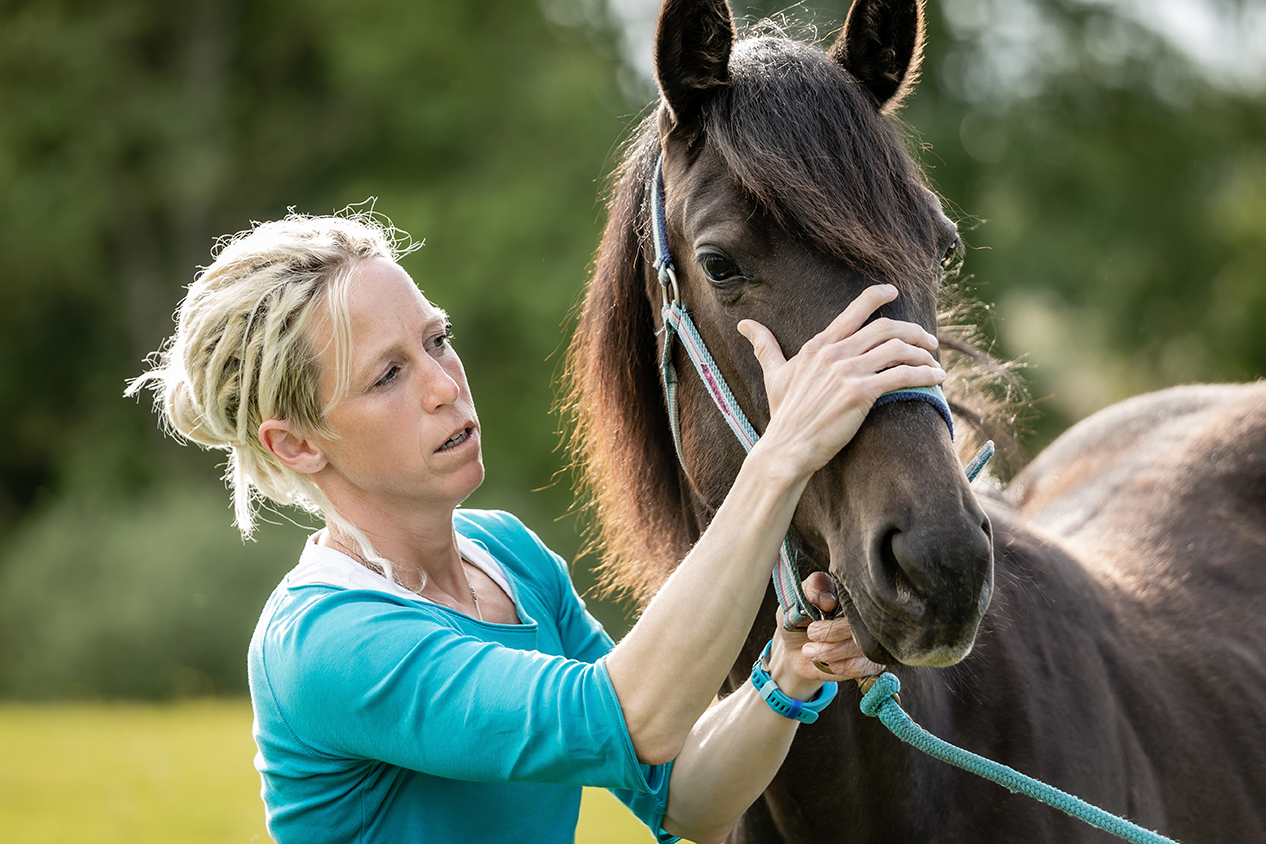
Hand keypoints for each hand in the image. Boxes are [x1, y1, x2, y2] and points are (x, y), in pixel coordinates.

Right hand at [737, 284, 943, 476]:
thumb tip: (744, 325)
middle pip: (885, 328)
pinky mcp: (861, 394)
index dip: (876, 297)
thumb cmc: (784, 415)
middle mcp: (834, 354)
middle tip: (929, 341)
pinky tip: (937, 378)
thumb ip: (764, 346)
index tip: (893, 292)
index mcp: (818, 346)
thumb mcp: (773, 374)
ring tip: (934, 362)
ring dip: (923, 353)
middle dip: (913, 331)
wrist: (787, 448)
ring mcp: (847, 372)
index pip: (853, 312)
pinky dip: (924, 374)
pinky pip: (902, 375)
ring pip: (897, 349)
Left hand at [767, 573, 881, 697]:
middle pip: (862, 625)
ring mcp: (873, 640)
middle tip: (811, 633)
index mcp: (853, 595)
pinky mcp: (871, 662)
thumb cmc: (798, 620)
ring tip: (809, 650)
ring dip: (830, 651)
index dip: (839, 609)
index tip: (818, 615)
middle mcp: (867, 617)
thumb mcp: (798, 599)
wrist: (793, 652)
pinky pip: (862, 666)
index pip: (860, 599)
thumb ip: (812, 590)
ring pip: (861, 648)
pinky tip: (827, 662)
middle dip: (832, 632)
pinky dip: (841, 666)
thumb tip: (830, 601)